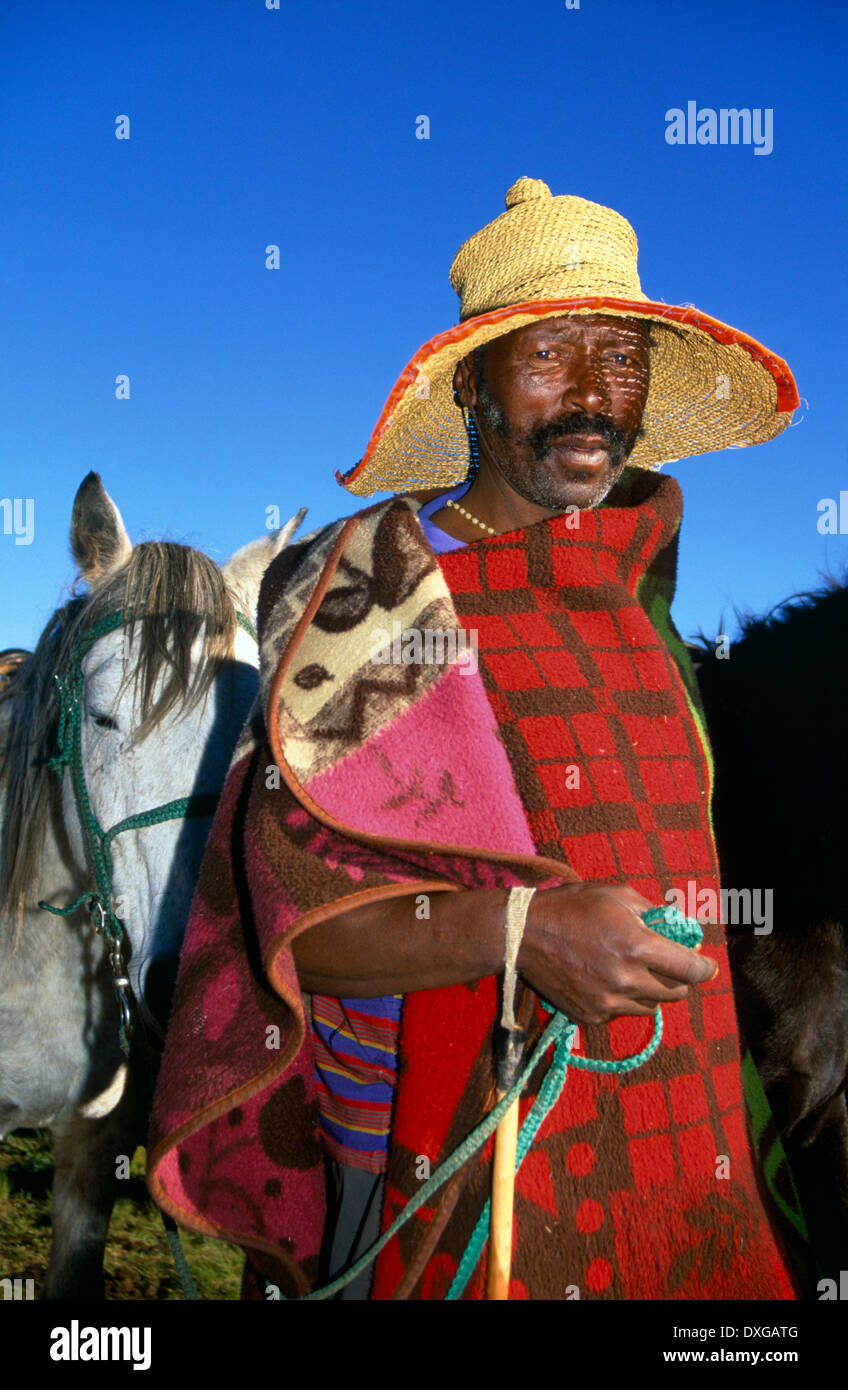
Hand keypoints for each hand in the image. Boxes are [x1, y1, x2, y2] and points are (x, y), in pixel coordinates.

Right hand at [518, 882, 717, 1024]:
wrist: (523, 935)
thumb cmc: (571, 906)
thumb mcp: (616, 895)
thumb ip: (653, 913)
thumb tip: (678, 928)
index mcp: (637, 947)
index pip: (690, 970)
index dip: (705, 968)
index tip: (707, 966)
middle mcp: (626, 980)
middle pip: (676, 994)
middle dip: (679, 979)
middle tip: (669, 965)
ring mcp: (608, 1003)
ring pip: (651, 1007)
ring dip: (651, 991)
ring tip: (633, 970)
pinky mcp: (591, 1016)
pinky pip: (622, 1012)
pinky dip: (623, 999)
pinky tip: (607, 979)